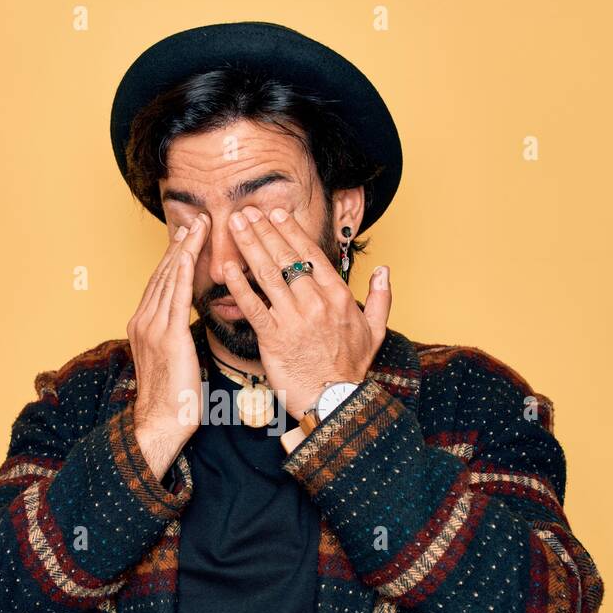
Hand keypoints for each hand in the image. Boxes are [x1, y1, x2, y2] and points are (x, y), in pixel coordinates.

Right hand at [126, 212, 208, 479]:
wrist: (159, 422)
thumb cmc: (172, 398)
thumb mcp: (172, 359)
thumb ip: (176, 337)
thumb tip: (188, 324)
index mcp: (143, 325)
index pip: (161, 283)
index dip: (174, 257)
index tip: (187, 236)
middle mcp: (143, 320)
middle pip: (164, 273)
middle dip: (180, 244)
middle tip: (196, 219)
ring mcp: (153, 326)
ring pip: (170, 278)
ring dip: (184, 249)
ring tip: (198, 226)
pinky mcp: (168, 336)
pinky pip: (176, 296)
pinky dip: (183, 271)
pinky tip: (190, 253)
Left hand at [221, 205, 390, 419]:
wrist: (333, 401)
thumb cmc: (350, 368)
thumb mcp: (374, 330)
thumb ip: (380, 297)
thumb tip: (384, 270)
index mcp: (338, 296)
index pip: (311, 254)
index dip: (291, 232)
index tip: (276, 214)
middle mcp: (316, 302)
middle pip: (286, 258)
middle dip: (264, 231)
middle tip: (247, 212)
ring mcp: (294, 319)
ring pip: (268, 275)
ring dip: (249, 246)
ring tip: (235, 226)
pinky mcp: (273, 337)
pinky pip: (253, 306)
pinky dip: (239, 285)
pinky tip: (228, 267)